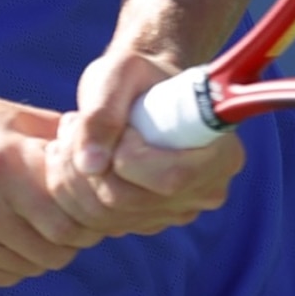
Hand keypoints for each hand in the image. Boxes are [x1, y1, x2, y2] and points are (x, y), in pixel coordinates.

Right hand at [0, 95, 105, 287]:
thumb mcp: (9, 118)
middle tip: (75, 220)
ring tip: (40, 225)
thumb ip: (60, 136)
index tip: (93, 202)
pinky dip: (20, 262)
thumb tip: (115, 150)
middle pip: (60, 243)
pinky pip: (6, 275)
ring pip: (36, 264)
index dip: (93, 210)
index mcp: (5, 161)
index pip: (75, 208)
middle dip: (77, 235)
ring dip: (49, 250)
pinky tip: (12, 238)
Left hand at [50, 47, 244, 237]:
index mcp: (221, 154)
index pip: (170, 178)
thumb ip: (102, 113)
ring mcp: (176, 213)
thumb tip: (90, 164)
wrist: (142, 90)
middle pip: (129, 200)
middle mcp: (206, 192)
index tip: (120, 124)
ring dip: (73, 174)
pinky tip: (80, 156)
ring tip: (74, 134)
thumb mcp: (120, 72)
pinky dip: (73, 191)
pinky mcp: (147, 223)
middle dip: (88, 162)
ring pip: (105, 216)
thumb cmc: (139, 75)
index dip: (128, 156)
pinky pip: (96, 223)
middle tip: (75, 123)